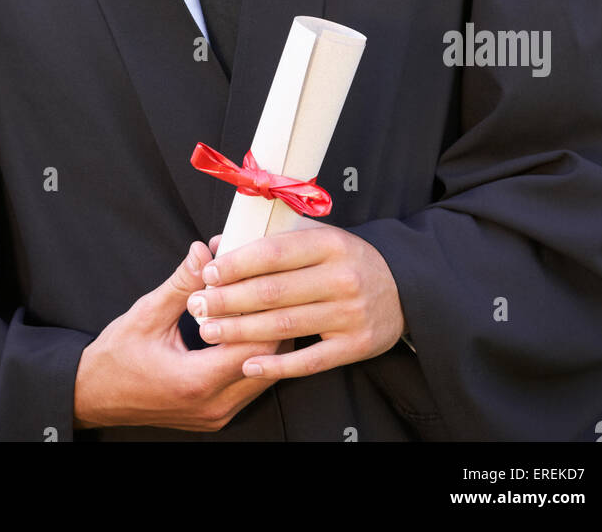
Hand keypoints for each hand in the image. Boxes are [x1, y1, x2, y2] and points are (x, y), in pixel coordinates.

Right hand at [73, 241, 292, 430]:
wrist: (94, 395)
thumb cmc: (115, 358)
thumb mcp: (146, 314)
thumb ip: (181, 284)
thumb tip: (204, 252)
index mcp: (196, 382)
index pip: (256, 347)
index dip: (264, 312)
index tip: (260, 281)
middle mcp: (213, 405)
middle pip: (269, 363)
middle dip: (271, 322)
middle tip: (266, 288)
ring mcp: (216, 415)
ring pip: (264, 376)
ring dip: (265, 341)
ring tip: (258, 305)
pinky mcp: (216, 415)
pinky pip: (250, 385)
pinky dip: (253, 357)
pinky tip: (245, 330)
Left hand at [186, 224, 404, 380]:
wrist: (403, 289)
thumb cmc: (346, 259)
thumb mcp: (319, 236)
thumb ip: (274, 238)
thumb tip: (220, 242)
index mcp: (330, 243)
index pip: (273, 253)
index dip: (237, 264)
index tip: (208, 273)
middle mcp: (341, 277)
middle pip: (273, 292)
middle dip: (229, 300)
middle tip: (199, 305)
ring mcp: (349, 314)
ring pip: (284, 326)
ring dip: (241, 330)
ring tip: (209, 331)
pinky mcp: (355, 346)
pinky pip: (309, 360)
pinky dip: (276, 365)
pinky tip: (247, 364)